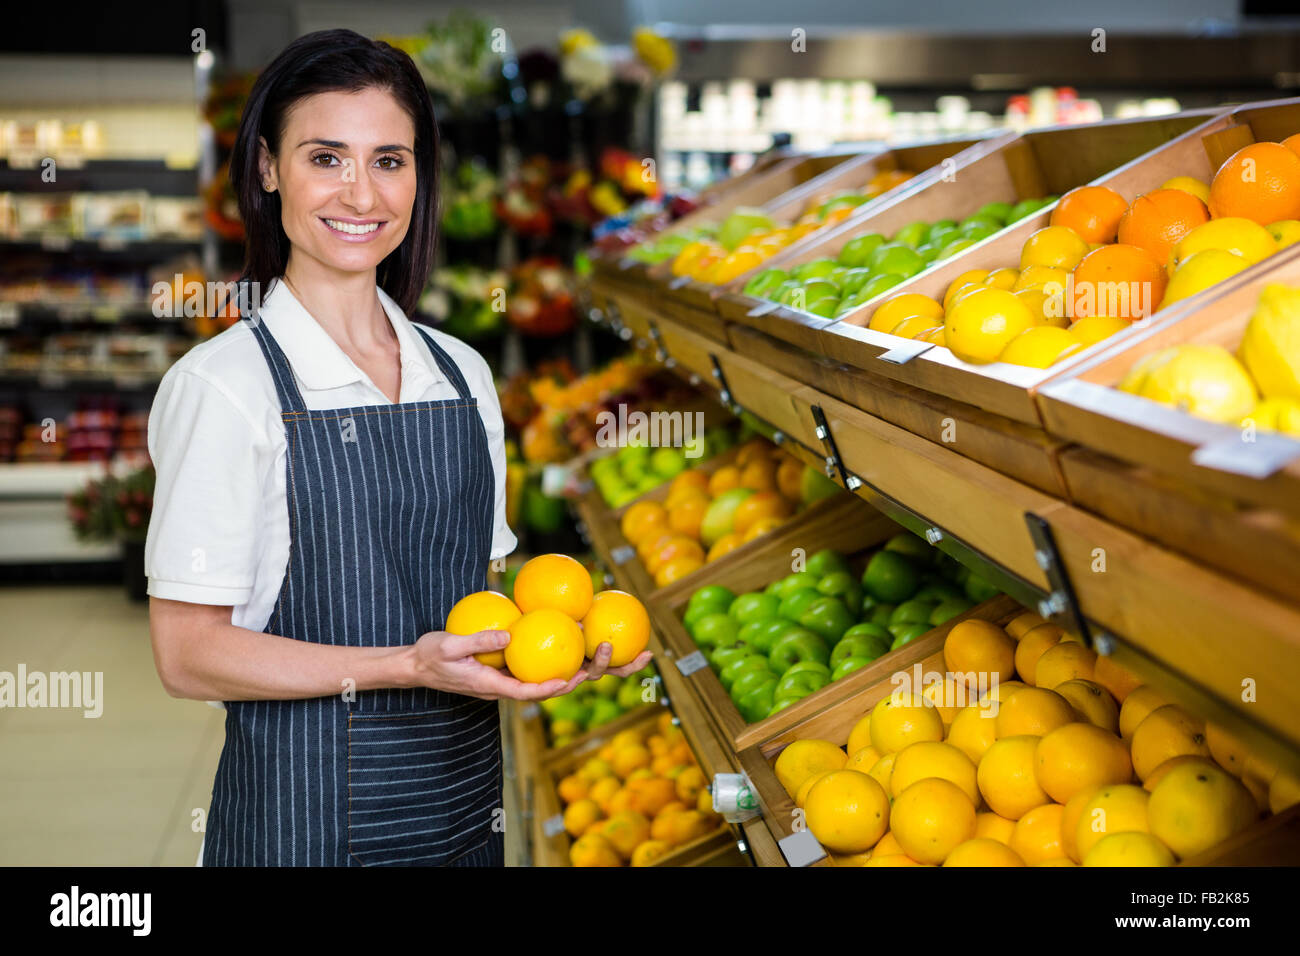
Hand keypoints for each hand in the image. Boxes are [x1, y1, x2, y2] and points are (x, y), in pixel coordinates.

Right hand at [408, 631, 652, 701]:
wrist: (418, 664)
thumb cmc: (431, 657)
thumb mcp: (448, 646)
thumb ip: (478, 641)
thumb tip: (511, 633)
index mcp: (499, 686)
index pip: (534, 690)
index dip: (557, 686)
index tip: (576, 676)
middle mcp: (517, 684)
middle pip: (564, 682)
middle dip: (599, 671)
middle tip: (632, 656)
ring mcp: (521, 675)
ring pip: (565, 672)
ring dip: (598, 663)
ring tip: (630, 647)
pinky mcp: (521, 665)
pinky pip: (554, 660)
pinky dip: (576, 651)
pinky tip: (593, 631)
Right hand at [409, 629, 568, 700]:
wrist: (413, 666)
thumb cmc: (428, 655)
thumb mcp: (449, 645)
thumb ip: (478, 641)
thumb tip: (509, 635)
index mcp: (487, 685)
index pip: (522, 692)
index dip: (546, 689)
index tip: (565, 681)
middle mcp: (494, 688)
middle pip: (534, 692)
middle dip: (562, 685)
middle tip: (585, 670)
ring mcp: (494, 683)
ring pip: (530, 683)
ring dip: (554, 675)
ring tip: (577, 660)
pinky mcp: (493, 674)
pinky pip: (520, 673)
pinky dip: (538, 664)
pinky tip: (549, 647)